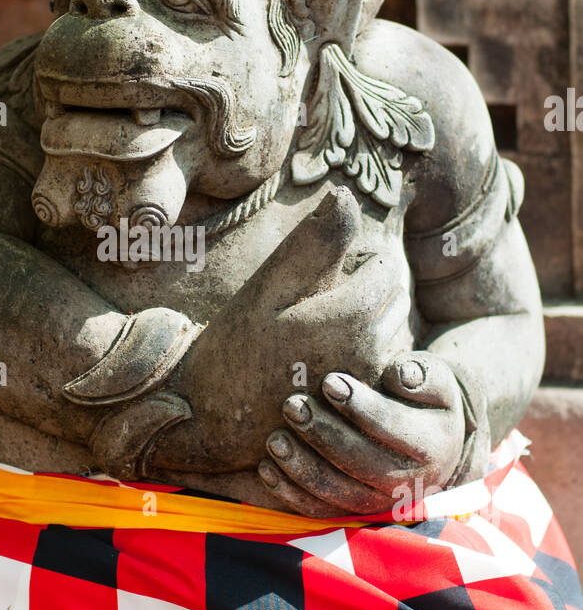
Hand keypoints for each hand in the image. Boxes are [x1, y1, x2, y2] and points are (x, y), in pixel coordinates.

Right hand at [153, 184, 410, 472]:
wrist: (214, 416)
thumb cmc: (237, 345)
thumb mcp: (269, 285)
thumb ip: (315, 240)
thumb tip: (346, 194)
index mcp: (351, 317)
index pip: (386, 267)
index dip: (360, 258)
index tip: (331, 265)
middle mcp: (370, 354)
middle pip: (396, 300)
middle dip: (372, 286)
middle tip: (328, 290)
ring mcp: (368, 386)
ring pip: (392, 333)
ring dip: (372, 319)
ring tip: (327, 323)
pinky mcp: (360, 410)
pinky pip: (382, 367)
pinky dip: (366, 352)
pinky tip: (328, 356)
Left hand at [256, 350, 466, 515]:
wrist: (428, 443)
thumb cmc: (422, 400)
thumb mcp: (435, 380)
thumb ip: (422, 375)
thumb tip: (399, 373)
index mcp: (433, 445)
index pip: (394, 427)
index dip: (360, 406)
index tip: (329, 381)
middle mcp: (409, 482)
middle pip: (361, 463)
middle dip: (323, 434)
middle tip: (292, 404)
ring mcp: (379, 503)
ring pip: (337, 492)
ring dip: (301, 467)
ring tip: (274, 438)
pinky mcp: (353, 513)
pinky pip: (319, 511)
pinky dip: (290, 493)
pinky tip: (266, 467)